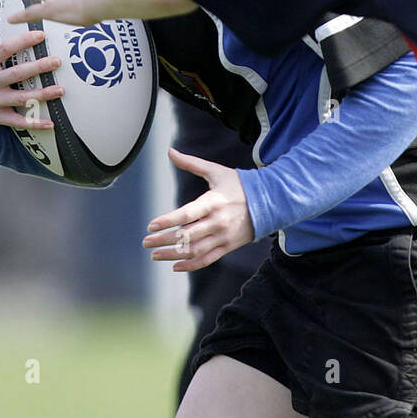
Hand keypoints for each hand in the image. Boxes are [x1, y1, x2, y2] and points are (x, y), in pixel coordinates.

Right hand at [0, 0, 64, 132]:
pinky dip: (33, 123)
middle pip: (14, 74)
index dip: (21, 42)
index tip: (40, 34)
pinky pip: (17, 121)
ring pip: (20, 99)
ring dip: (41, 95)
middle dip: (37, 68)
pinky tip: (51, 122)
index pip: (2, 50)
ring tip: (61, 89)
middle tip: (57, 61)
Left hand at [143, 148, 254, 271]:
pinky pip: (207, 259)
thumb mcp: (217, 171)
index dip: (168, 221)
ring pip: (195, 250)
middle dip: (164, 240)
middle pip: (187, 235)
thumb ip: (192, 163)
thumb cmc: (240, 184)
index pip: (187, 214)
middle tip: (146, 242)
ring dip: (173, 255)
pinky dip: (191, 265)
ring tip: (155, 255)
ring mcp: (224, 236)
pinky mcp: (228, 246)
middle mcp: (218, 221)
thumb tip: (170, 151)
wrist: (271, 201)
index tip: (151, 225)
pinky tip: (175, 266)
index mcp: (214, 201)